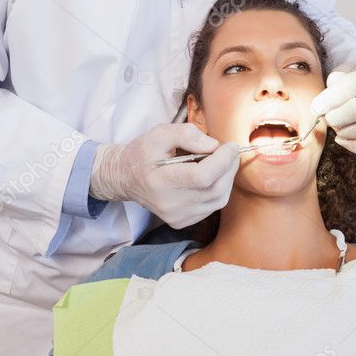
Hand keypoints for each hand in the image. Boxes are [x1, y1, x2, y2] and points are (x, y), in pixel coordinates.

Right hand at [89, 123, 239, 228]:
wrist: (125, 177)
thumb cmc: (143, 153)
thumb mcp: (159, 133)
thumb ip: (187, 134)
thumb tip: (214, 146)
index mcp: (160, 182)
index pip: (201, 177)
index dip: (222, 160)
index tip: (230, 145)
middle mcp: (169, 205)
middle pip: (214, 189)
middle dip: (229, 167)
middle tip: (230, 151)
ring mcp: (176, 217)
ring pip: (218, 200)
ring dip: (227, 179)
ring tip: (224, 162)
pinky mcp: (181, 222)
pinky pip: (212, 207)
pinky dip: (219, 190)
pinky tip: (213, 177)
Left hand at [310, 63, 355, 156]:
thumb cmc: (352, 81)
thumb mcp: (342, 73)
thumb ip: (332, 85)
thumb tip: (320, 107)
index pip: (355, 84)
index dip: (332, 98)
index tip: (316, 108)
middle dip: (335, 118)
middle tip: (326, 118)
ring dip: (344, 132)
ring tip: (335, 126)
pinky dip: (355, 146)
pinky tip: (342, 139)